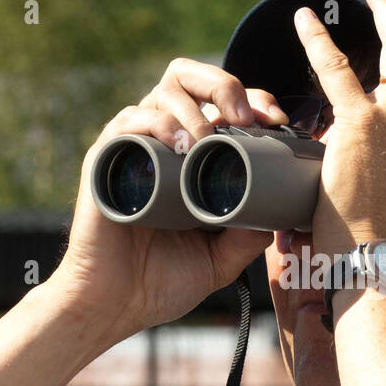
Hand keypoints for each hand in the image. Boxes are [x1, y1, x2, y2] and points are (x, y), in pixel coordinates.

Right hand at [50, 58, 287, 338]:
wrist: (112, 307)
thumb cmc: (160, 282)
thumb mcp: (221, 259)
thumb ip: (248, 236)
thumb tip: (279, 213)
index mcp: (191, 155)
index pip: (223, 103)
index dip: (253, 99)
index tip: (276, 121)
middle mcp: (162, 142)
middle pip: (190, 78)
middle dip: (224, 84)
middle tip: (244, 117)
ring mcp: (133, 148)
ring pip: (163, 91)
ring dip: (195, 108)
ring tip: (209, 140)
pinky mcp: (105, 160)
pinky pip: (128, 121)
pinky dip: (158, 123)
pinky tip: (180, 144)